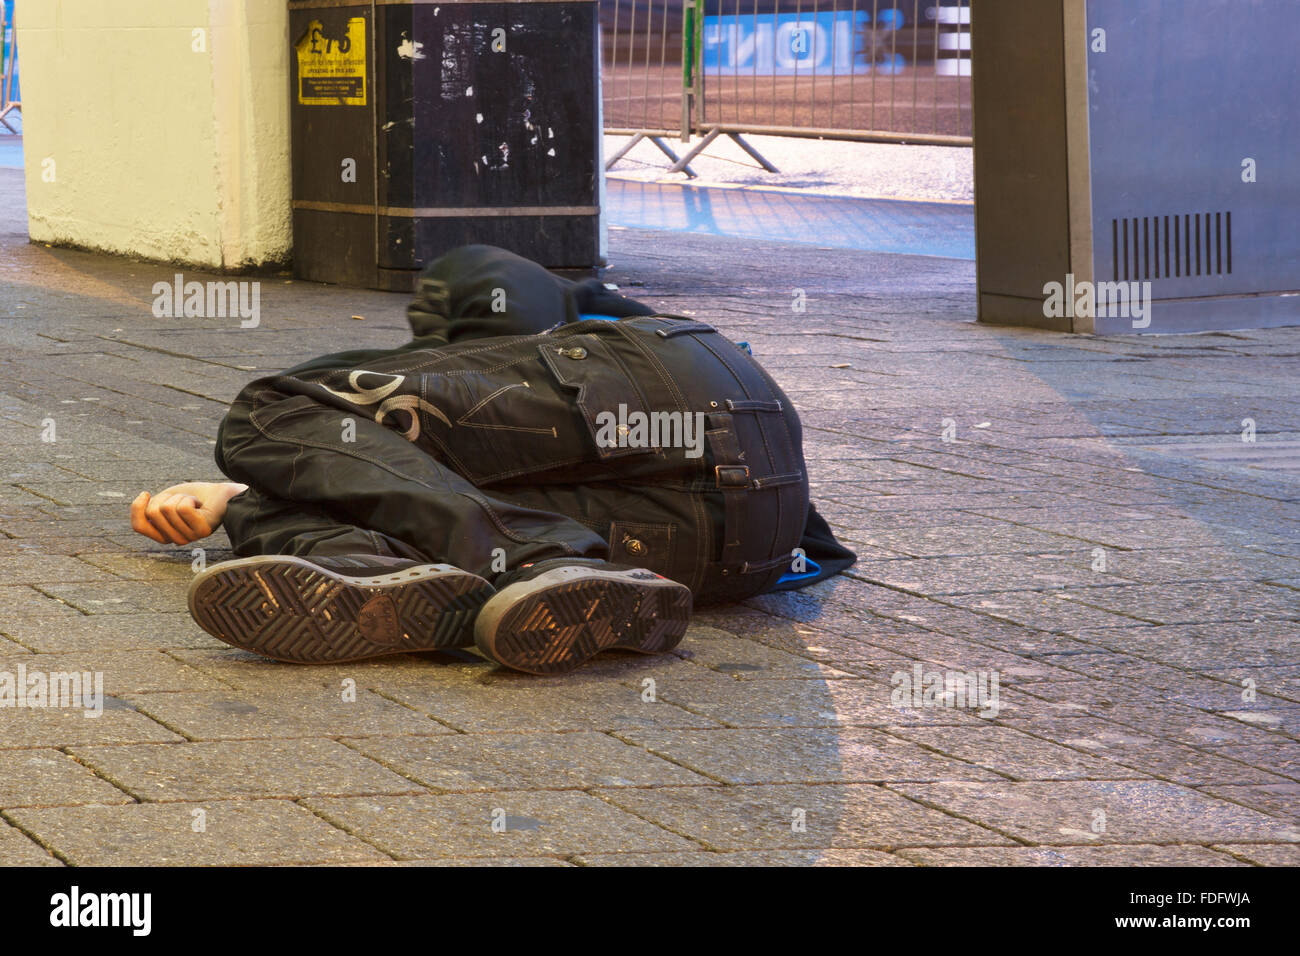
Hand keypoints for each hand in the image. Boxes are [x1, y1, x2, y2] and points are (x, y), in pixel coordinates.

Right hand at [130, 481, 247, 545]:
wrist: (222, 494)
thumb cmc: (192, 496)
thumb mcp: (164, 500)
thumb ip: (149, 508)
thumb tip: (140, 504)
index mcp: (164, 535)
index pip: (139, 526)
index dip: (137, 507)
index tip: (146, 493)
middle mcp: (175, 540)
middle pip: (153, 513)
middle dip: (166, 497)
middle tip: (182, 500)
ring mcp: (189, 537)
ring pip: (168, 508)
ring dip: (180, 497)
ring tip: (192, 502)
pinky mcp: (202, 531)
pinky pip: (183, 508)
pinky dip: (189, 498)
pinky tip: (199, 504)